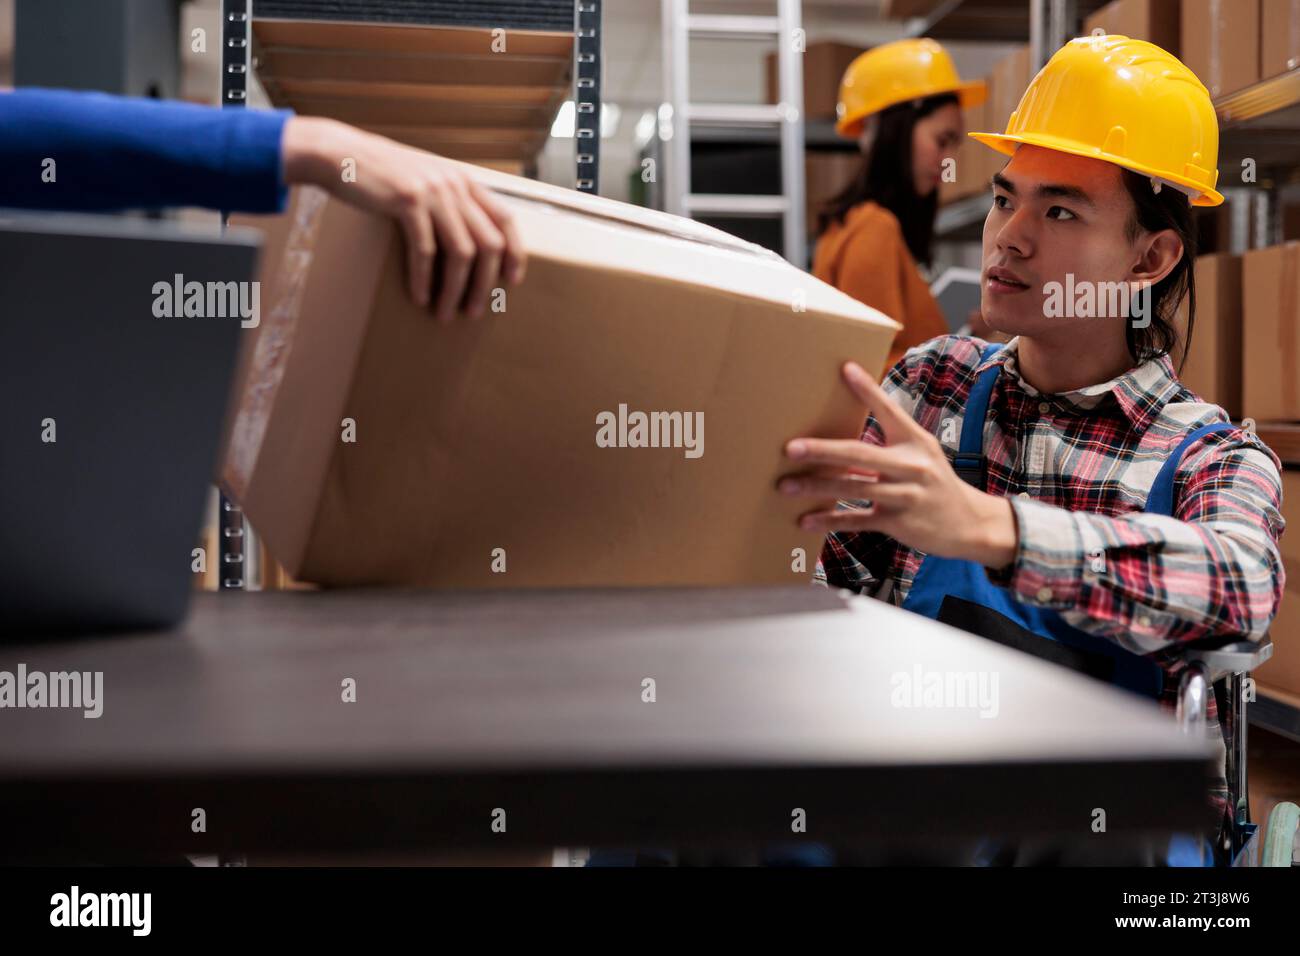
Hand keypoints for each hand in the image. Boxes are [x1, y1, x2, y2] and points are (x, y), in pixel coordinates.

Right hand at [281, 116, 525, 320]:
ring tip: (446, 313)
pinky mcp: (407, 200)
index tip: (511, 283)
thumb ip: (449, 202)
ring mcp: (433, 191)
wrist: (342, 154)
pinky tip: (420, 298)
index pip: (505, 220)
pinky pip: (425, 250)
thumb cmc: (383, 176)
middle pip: (488, 244)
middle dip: (484, 284)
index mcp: (464, 181)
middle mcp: (455, 185)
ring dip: (455, 290)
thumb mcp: (426, 180)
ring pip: (460, 253)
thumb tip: (467, 245)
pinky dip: (424, 279)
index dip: (514, 253)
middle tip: (474, 311)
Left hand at [778, 361, 1018, 569]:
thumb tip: (847, 430)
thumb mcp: (922, 453)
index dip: (867, 390)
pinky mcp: (898, 522)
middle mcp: (911, 465)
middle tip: (791, 448)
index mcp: (915, 441)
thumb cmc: (934, 482)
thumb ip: (890, 439)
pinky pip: (857, 520)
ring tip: (785, 485)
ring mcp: (905, 495)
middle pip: (859, 454)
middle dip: (822, 450)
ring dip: (816, 487)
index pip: (889, 410)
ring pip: (852, 488)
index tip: (845, 369)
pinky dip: (830, 520)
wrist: (970, 523)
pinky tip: (805, 520)